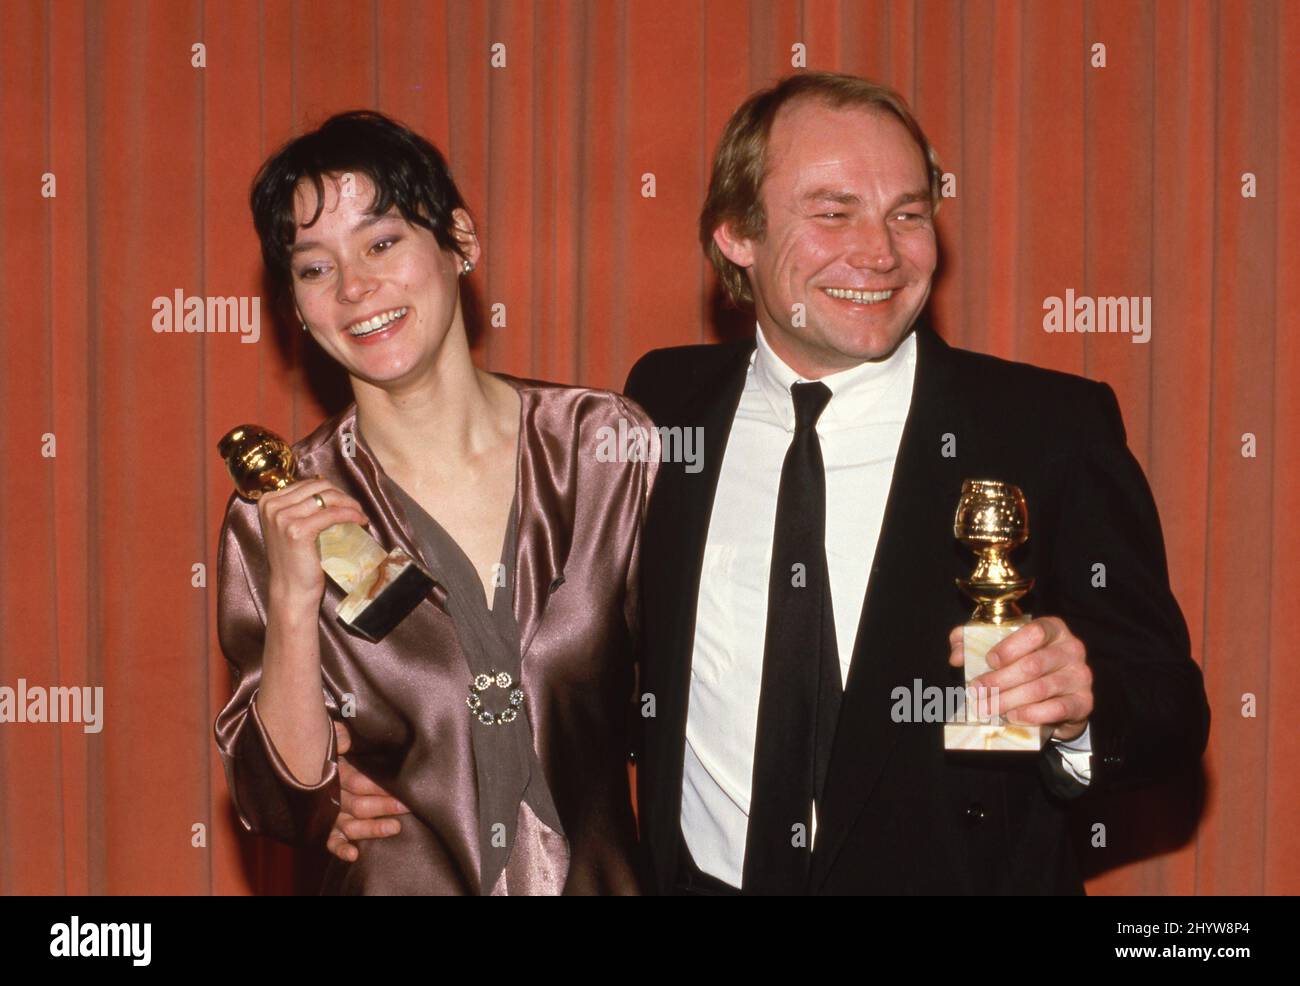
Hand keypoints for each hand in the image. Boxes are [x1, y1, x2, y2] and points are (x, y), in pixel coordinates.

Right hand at [257, 478, 367, 606]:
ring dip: (350, 504)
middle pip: (318, 486)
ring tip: (360, 514)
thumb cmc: (296, 560)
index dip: (332, 491)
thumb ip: (302, 507)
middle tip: (356, 508)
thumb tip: (333, 491)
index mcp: (268, 500)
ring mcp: (282, 517)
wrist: (291, 590)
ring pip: (327, 497)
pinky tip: (360, 520)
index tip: (346, 503)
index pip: (308, 483)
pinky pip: (332, 514)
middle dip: (342, 495)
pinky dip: (350, 514)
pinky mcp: (297, 530)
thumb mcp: (292, 526)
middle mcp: (271, 506)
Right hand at [326, 720, 410, 862]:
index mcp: (333, 771)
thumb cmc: (325, 744)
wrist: (299, 753)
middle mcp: (328, 794)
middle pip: (357, 805)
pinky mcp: (323, 826)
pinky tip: (353, 855)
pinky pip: (329, 840)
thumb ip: (340, 736)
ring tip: (395, 828)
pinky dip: (339, 849)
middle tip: (406, 806)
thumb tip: (346, 739)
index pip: (357, 782)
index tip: (401, 789)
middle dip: (384, 807)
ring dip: (371, 829)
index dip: (378, 787)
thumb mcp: (332, 734)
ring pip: (349, 825)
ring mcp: (325, 813)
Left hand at [947, 616, 1092, 741]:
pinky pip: (1057, 709)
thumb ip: (974, 643)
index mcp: (1053, 629)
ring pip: (1040, 689)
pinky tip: (1013, 716)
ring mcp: (1080, 676)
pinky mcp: (1083, 702)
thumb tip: (956, 654)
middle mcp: (1072, 649)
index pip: (1034, 632)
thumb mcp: (1003, 649)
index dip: (1009, 647)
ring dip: (1008, 700)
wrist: (1059, 698)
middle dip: (999, 680)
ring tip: (987, 707)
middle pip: (1033, 665)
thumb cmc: (1028, 667)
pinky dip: (1031, 714)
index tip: (988, 661)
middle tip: (976, 691)